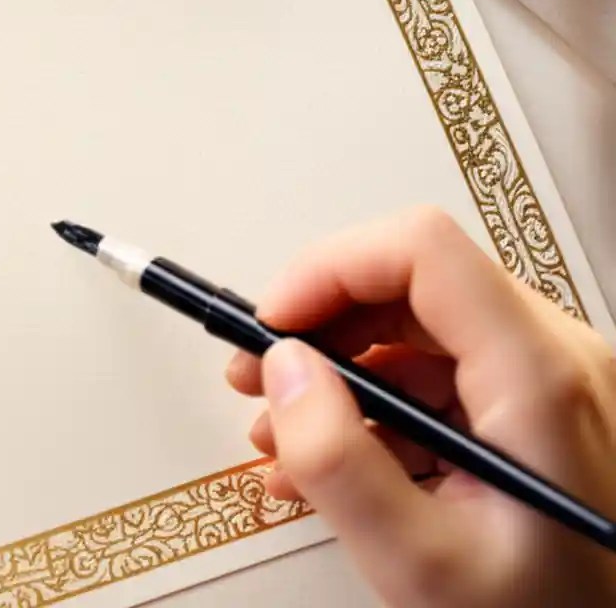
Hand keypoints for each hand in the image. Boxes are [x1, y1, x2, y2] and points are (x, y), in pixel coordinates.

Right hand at [226, 207, 615, 606]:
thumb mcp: (417, 559)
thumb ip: (337, 460)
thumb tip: (284, 369)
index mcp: (539, 378)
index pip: (420, 251)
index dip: (327, 271)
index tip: (271, 323)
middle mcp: (556, 358)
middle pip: (409, 282)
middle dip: (315, 324)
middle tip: (255, 377)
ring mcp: (547, 379)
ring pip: (415, 325)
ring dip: (334, 369)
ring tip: (281, 433)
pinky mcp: (534, 405)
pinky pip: (435, 371)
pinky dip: (371, 401)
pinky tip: (329, 456)